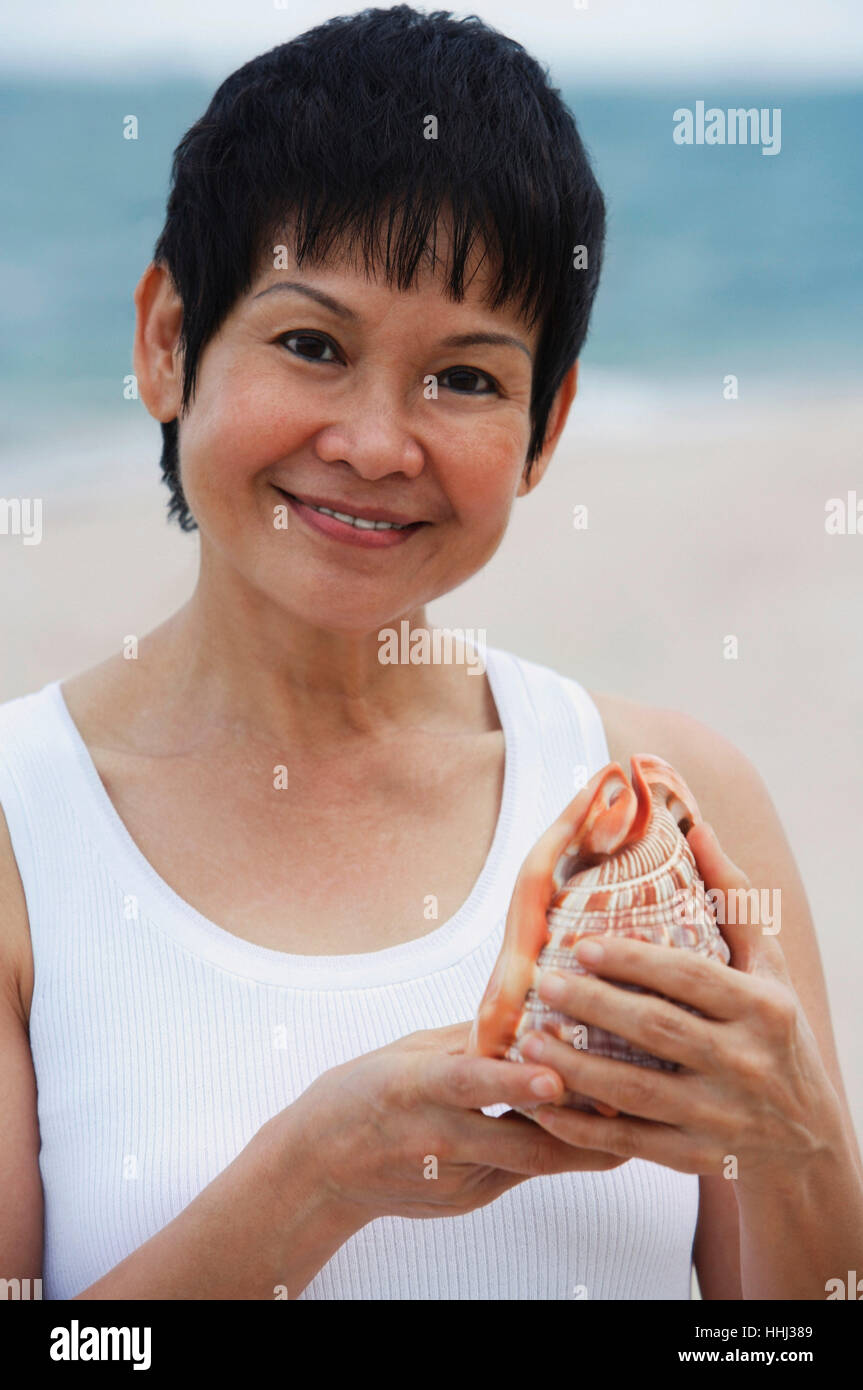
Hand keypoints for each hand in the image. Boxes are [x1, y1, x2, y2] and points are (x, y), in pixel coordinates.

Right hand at [285, 1021, 627, 1226]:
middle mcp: (436, 1138)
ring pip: (531, 1164)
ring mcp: (455, 1179)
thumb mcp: (409, 1052)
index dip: (516, 1083)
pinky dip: (552, 1148)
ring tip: (627, 1123)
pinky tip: (585, 1132)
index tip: (557, 1076)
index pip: (469, 1084)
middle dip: (577, 1127)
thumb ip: (470, 1038)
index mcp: (413, 1089)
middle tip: (627, 1103)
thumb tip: (533, 1007)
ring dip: (580, 1143)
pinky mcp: (467, 1199)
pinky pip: (521, 1171)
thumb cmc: (363, 1094)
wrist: (318, 1169)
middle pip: (519, 1143)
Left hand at [516, 823, 845, 1190]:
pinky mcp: (696, 1158)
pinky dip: (582, 1131)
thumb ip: (733, 899)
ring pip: (638, 1093)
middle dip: (595, 1007)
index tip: (581, 945)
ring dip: (576, 1069)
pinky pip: (631, 1145)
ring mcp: (721, 1117)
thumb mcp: (768, 968)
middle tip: (540, 984)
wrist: (807, 1140)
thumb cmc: (776, 1033)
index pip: (691, 978)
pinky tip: (539, 1107)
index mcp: (764, 1009)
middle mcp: (746, 1063)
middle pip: (659, 1031)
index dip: (635, 962)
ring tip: (527, 1041)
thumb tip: (693, 825)